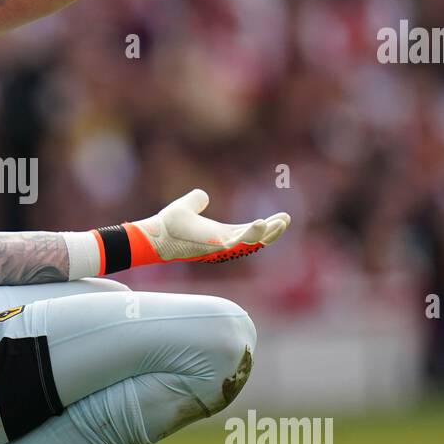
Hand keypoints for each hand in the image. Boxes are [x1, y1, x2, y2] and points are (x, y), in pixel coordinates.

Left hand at [132, 189, 289, 263]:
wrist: (156, 234)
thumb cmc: (169, 224)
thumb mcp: (188, 206)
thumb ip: (197, 200)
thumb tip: (202, 195)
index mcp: (222, 234)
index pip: (251, 232)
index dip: (267, 226)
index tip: (283, 217)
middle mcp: (225, 243)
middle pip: (256, 240)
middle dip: (273, 232)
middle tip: (286, 219)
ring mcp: (221, 247)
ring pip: (251, 243)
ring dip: (268, 234)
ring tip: (281, 222)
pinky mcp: (215, 247)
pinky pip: (238, 242)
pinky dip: (251, 234)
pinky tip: (262, 223)